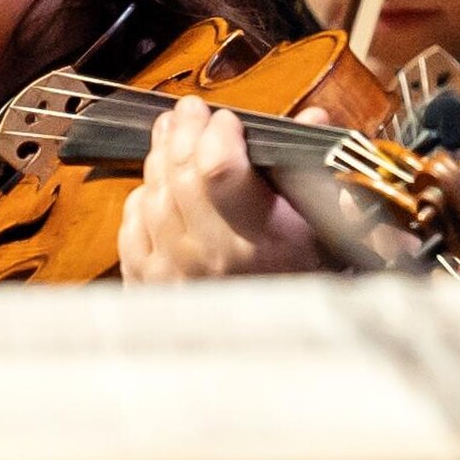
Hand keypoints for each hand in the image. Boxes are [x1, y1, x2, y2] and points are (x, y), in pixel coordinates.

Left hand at [115, 98, 318, 282]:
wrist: (272, 350)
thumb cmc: (302, 287)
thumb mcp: (326, 234)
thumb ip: (316, 173)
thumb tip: (313, 117)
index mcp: (258, 243)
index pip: (218, 170)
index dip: (218, 134)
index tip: (228, 119)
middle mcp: (209, 258)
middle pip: (180, 175)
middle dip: (185, 130)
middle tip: (192, 110)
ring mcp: (172, 272)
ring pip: (152, 194)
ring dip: (160, 156)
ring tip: (173, 133)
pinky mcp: (147, 283)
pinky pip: (133, 224)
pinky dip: (143, 198)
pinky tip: (159, 186)